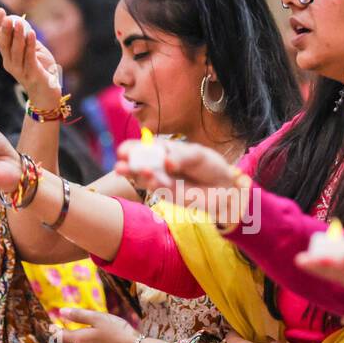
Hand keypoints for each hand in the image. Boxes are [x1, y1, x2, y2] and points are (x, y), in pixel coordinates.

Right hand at [0, 8, 62, 109]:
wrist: (47, 92)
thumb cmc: (41, 69)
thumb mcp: (33, 51)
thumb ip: (27, 40)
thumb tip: (22, 22)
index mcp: (7, 57)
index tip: (1, 11)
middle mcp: (10, 63)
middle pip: (4, 44)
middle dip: (5, 29)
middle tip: (7, 17)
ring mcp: (19, 70)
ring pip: (16, 50)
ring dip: (17, 36)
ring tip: (19, 23)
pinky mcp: (32, 74)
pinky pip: (29, 57)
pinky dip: (30, 45)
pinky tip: (31, 34)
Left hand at [53, 308, 139, 342]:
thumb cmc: (117, 330)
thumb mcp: (98, 318)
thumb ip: (79, 315)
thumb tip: (61, 312)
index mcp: (78, 340)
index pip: (59, 337)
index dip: (54, 331)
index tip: (51, 326)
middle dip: (61, 339)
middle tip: (59, 332)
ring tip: (74, 338)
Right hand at [115, 139, 241, 219]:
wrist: (224, 186)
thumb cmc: (209, 165)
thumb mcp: (197, 155)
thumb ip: (181, 156)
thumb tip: (166, 161)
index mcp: (163, 149)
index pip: (144, 147)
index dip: (132, 148)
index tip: (123, 150)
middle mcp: (158, 164)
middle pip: (138, 164)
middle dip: (128, 164)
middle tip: (120, 165)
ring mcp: (162, 180)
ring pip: (144, 178)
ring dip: (138, 175)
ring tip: (137, 171)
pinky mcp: (168, 195)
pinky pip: (158, 190)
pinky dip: (154, 184)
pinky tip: (151, 180)